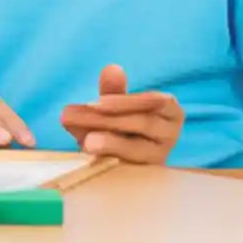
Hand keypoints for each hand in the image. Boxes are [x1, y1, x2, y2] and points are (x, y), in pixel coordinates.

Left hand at [60, 64, 183, 164]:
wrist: (122, 156)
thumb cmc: (121, 124)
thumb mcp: (115, 105)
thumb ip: (113, 89)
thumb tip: (112, 69)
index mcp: (169, 108)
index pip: (152, 101)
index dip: (123, 101)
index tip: (94, 103)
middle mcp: (172, 132)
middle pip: (142, 123)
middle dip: (105, 120)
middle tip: (71, 117)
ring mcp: (162, 156)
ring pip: (137, 148)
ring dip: (109, 142)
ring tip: (86, 141)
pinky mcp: (148, 174)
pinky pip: (131, 168)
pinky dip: (111, 159)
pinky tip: (91, 154)